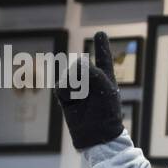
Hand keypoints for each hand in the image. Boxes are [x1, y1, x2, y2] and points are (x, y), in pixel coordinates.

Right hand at [54, 31, 124, 149]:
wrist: (96, 134)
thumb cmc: (106, 111)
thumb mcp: (104, 86)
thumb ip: (90, 70)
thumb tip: (74, 66)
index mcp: (106, 76)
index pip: (103, 57)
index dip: (101, 45)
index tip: (100, 33)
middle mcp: (91, 79)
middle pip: (80, 63)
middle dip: (82, 74)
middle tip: (90, 92)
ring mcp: (77, 87)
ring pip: (68, 74)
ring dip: (74, 85)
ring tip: (83, 99)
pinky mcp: (66, 96)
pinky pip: (60, 86)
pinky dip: (66, 93)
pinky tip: (72, 102)